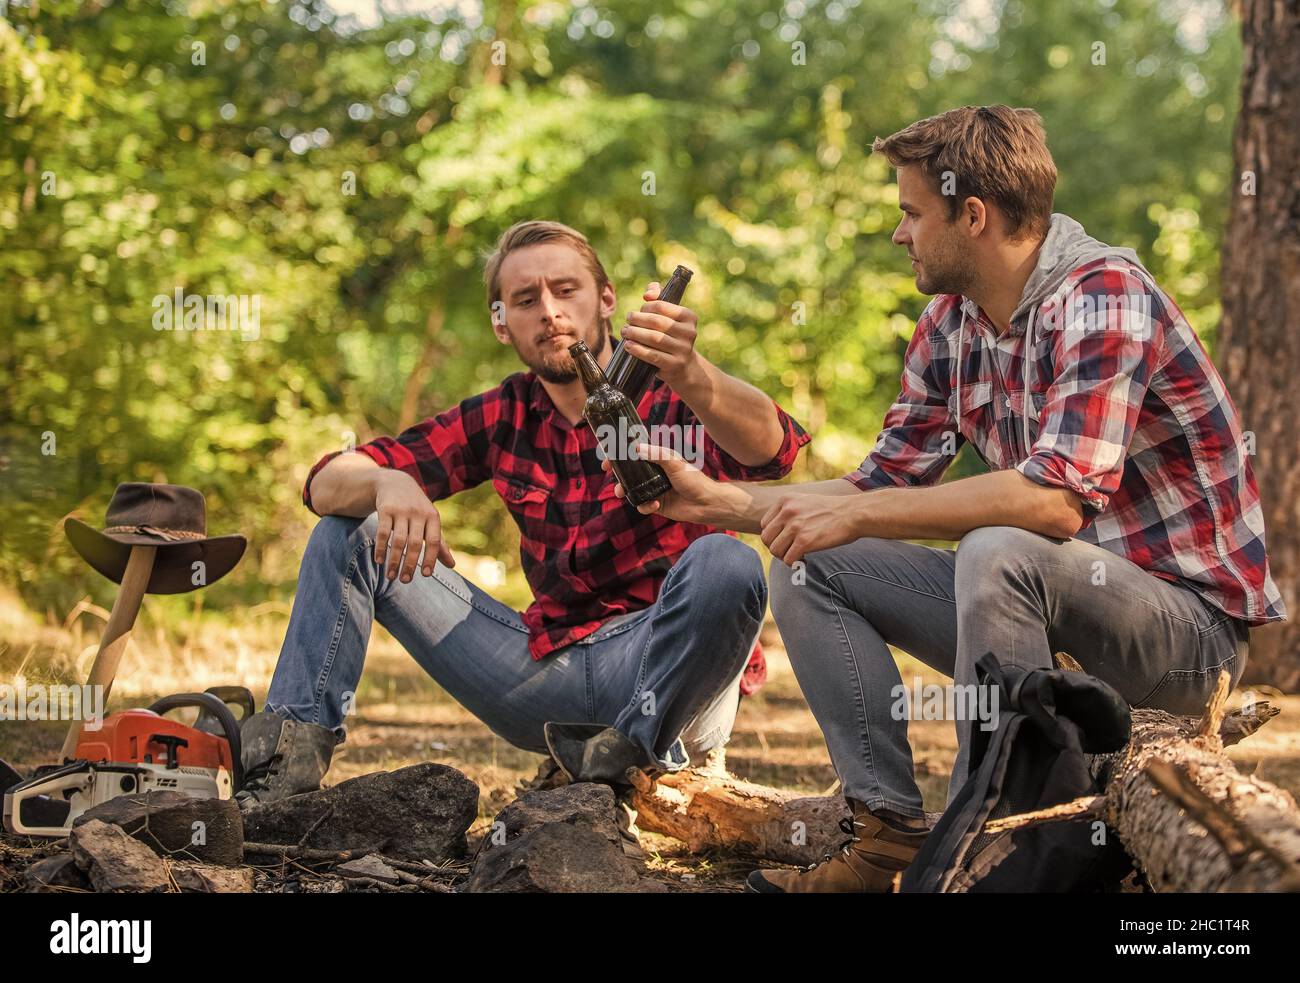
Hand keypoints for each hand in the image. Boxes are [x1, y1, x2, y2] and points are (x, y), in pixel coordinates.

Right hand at [373, 470, 454, 581]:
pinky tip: (379, 561)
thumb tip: (452, 566)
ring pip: (398, 540)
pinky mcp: (385, 510)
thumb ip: (440, 544)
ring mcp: (401, 511)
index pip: (435, 541)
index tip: (426, 575)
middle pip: (415, 543)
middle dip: (410, 564)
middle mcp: (418, 513)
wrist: (396, 482)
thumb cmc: (417, 509)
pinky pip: (383, 532)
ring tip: (391, 576)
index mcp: (433, 517)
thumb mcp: (431, 522)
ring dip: (394, 560)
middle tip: (405, 580)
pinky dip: (381, 548)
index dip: (431, 558)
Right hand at [601, 443, 723, 523]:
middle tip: (610, 475)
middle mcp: (653, 474)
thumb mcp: (674, 462)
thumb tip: (636, 449)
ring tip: (622, 493)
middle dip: (618, 475)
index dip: (620, 455)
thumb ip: (656, 455)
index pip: (635, 454)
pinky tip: (655, 504)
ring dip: (625, 491)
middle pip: (629, 473)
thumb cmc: (693, 479)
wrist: (706, 503)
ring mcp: (653, 489)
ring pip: (631, 490)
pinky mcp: (656, 504)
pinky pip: (642, 505)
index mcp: (657, 460)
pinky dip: (645, 505)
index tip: (608, 455)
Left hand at [617, 281, 702, 389]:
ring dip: (635, 334)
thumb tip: (648, 294)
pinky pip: (653, 355)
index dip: (645, 308)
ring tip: (625, 332)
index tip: (637, 313)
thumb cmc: (671, 335)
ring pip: (654, 338)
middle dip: (637, 320)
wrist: (684, 365)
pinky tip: (628, 345)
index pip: (661, 306)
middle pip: (656, 322)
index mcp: (689, 316)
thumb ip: (658, 298)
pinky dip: (638, 349)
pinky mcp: (674, 364)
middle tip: (627, 322)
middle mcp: (689, 332)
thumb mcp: (669, 316)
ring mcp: (683, 349)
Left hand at [760, 494, 861, 566]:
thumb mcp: (805, 501)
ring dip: (784, 557)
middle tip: (790, 551)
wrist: (854, 513)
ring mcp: (795, 526)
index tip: (786, 541)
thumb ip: (788, 512)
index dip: (774, 536)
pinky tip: (805, 560)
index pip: (764, 524)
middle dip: (777, 548)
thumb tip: (774, 532)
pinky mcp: (805, 541)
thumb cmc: (832, 510)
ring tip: (797, 556)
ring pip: (775, 550)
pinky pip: (788, 559)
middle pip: (766, 538)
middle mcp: (787, 511)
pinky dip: (795, 564)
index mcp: (785, 500)